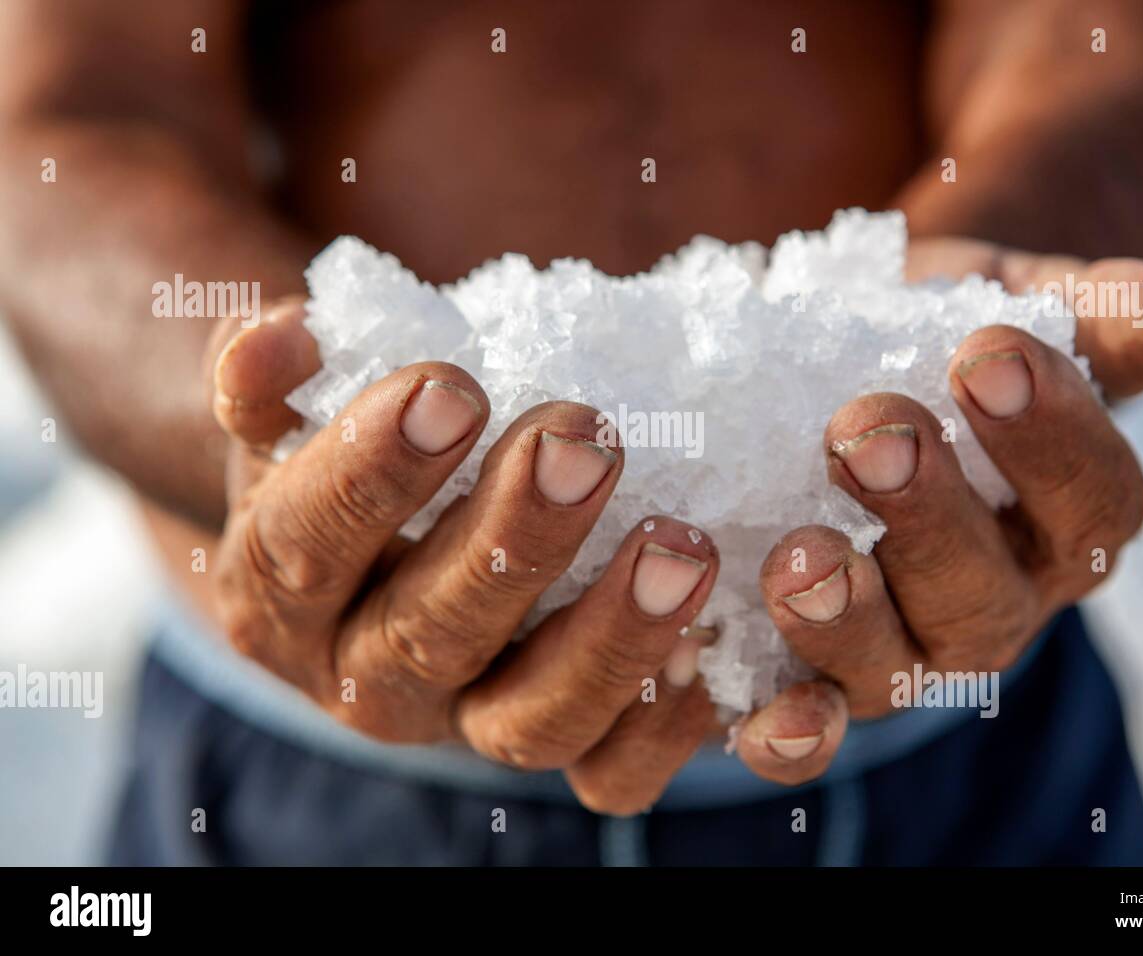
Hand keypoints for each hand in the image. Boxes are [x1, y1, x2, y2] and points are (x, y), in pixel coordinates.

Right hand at [205, 299, 719, 814]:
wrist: (384, 546)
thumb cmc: (347, 458)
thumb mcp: (291, 415)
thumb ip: (272, 376)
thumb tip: (279, 336)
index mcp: (277, 593)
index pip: (303, 544)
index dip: (371, 472)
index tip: (453, 388)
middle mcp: (364, 680)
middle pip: (431, 635)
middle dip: (514, 540)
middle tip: (583, 443)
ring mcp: (464, 724)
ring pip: (531, 722)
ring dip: (611, 638)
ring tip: (682, 546)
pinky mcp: (553, 748)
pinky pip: (611, 772)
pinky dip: (664, 718)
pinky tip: (712, 635)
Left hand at [729, 238, 1142, 783]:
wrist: (844, 364)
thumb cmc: (939, 338)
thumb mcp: (1010, 307)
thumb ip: (1087, 314)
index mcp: (1063, 527)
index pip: (1091, 502)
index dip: (1051, 437)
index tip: (985, 353)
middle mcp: (991, 608)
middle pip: (981, 598)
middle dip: (926, 518)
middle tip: (867, 433)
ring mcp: (900, 655)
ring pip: (891, 672)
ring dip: (845, 618)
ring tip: (799, 553)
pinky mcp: (811, 678)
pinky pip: (805, 737)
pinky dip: (787, 734)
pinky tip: (759, 715)